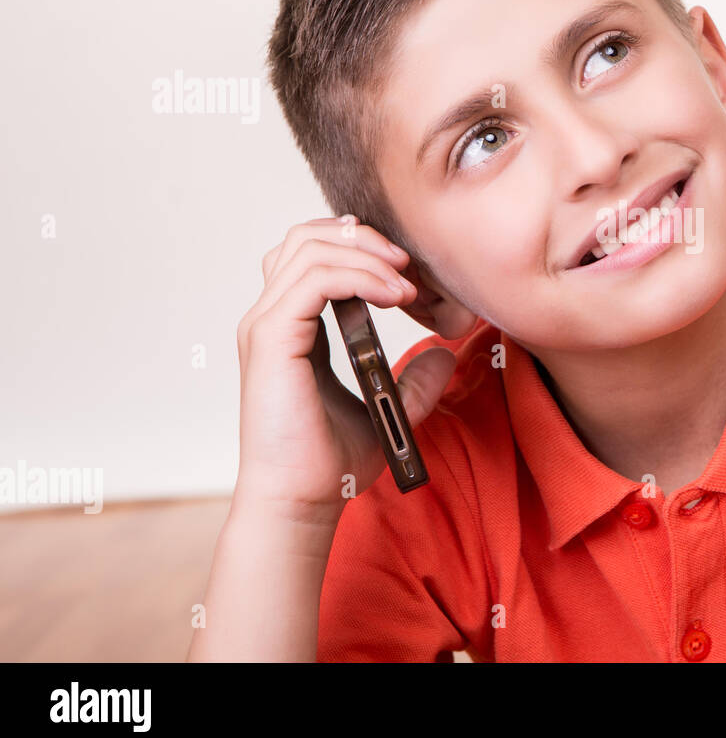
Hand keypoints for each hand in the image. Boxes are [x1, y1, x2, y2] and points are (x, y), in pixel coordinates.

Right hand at [233, 215, 458, 518]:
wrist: (301, 501)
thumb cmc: (329, 462)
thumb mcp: (388, 410)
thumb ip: (414, 381)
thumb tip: (446, 355)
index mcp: (290, 326)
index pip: (312, 253)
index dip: (360, 246)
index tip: (408, 269)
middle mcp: (271, 318)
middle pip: (306, 236)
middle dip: (364, 237)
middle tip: (409, 264)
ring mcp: (266, 325)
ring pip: (310, 248)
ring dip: (367, 254)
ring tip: (408, 283)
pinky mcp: (271, 340)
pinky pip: (315, 280)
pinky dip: (361, 276)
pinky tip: (396, 298)